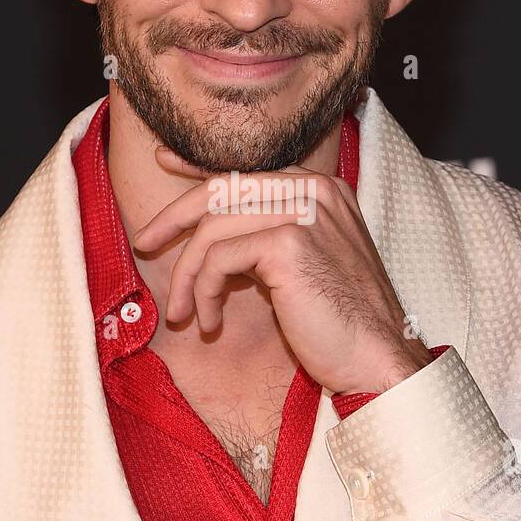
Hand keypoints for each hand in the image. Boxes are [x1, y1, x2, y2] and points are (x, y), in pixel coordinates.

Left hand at [131, 146, 432, 395]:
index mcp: (321, 189)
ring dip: (188, 274)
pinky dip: (205, 291)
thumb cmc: (341, 323)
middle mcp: (314, 190)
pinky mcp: (288, 242)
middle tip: (144, 242)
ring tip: (183, 311)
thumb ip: (270, 236)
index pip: (247, 169)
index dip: (199, 167)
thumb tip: (212, 234)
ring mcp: (303, 211)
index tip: (164, 162)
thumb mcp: (305, 265)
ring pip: (213, 228)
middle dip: (174, 216)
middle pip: (222, 189)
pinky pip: (219, 258)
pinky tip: (210, 321)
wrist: (376, 358)